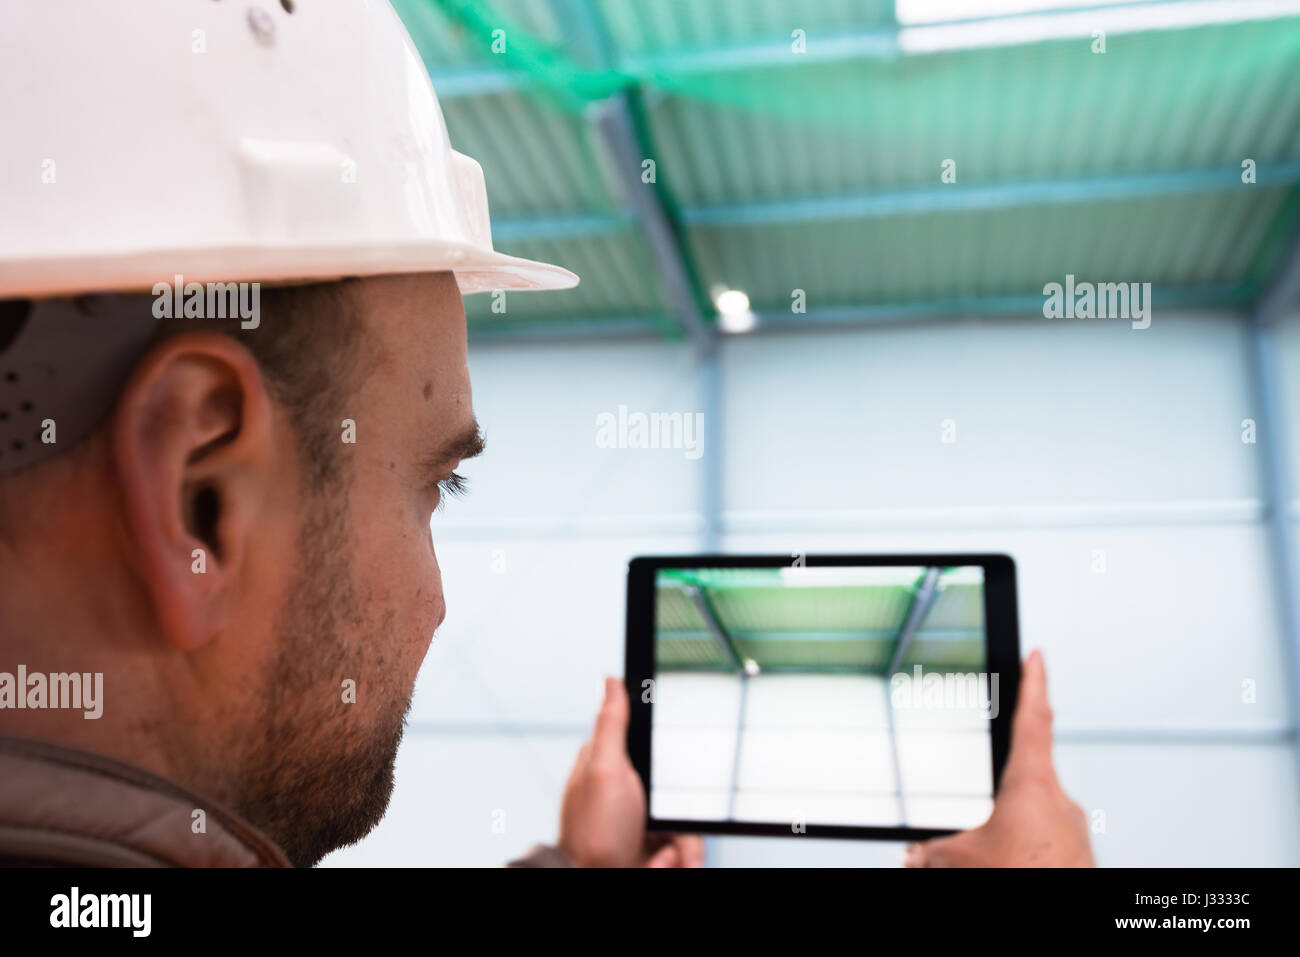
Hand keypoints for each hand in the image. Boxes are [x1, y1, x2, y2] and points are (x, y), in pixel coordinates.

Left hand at [557, 677, 704, 867]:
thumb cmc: (594, 833)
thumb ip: (612, 725)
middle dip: (682, 818)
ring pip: (685, 821)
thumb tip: (611, 680)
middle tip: (670, 837)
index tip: (684, 766)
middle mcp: (627, 789)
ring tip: (666, 860)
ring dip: (683, 845)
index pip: (652, 743)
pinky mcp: (651, 845)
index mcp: (611, 763)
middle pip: (679, 787)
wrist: (596, 885)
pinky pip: (682, 846)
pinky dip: (678, 860)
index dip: (673, 753)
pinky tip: (660, 864)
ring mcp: (640, 820)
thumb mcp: (605, 771)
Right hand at [904, 650, 1094, 866]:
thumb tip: (913, 855)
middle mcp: (1059, 800)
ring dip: (1010, 825)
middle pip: (1026, 773)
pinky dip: (1023, 849)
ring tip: (988, 852)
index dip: (1033, 681)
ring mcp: (1074, 830)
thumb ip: (934, 852)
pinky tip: (1009, 862)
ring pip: (1033, 814)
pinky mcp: (1079, 856)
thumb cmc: (1028, 877)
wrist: (1074, 919)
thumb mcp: (964, 860)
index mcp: (1032, 783)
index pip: (1033, 717)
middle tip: (982, 799)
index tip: (1036, 655)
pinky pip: (1044, 841)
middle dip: (999, 785)